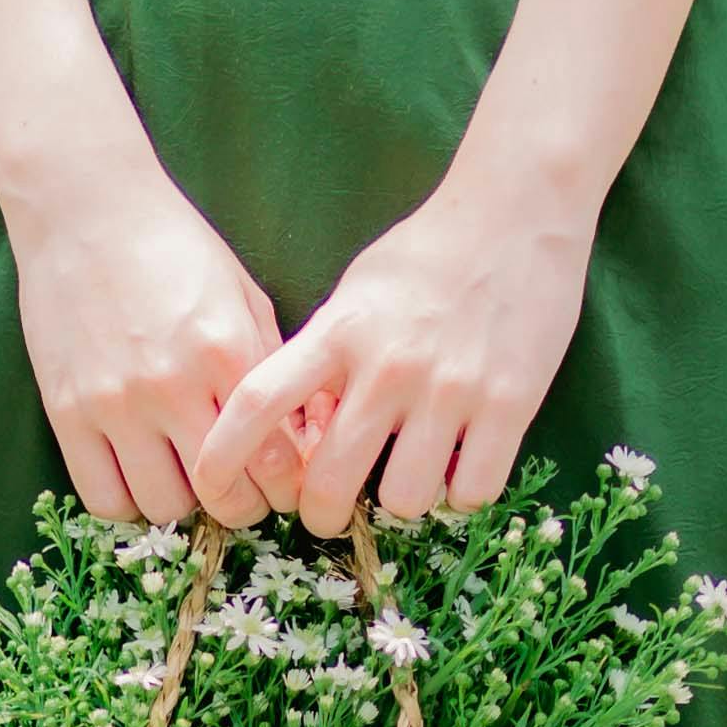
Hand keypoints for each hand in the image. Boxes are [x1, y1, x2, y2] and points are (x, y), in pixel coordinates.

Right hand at [9, 161, 280, 525]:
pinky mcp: (66, 411)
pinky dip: (126, 502)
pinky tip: (137, 475)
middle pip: (222, 498)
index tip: (282, 486)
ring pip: (163, 507)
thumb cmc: (175, 246)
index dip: (286, 489)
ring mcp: (115, 402)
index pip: (274, 463)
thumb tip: (303, 438)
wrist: (87, 206)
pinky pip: (102, 497)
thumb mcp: (243, 294)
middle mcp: (173, 385)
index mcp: (227, 352)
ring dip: (182, 505)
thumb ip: (272, 366)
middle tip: (237, 490)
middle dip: (240, 505)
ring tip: (184, 478)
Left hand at [190, 165, 592, 534]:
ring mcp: (450, 388)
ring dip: (403, 501)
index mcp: (340, 332)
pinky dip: (462, 492)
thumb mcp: (356, 293)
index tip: (209, 484)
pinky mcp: (509, 404)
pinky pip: (472, 491)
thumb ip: (324, 354)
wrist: (516, 211)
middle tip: (329, 510)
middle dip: (322, 514)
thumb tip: (297, 425)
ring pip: (405, 500)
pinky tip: (461, 464)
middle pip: (330, 481)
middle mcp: (388, 366)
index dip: (222, 455)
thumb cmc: (427, 252)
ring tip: (412, 472)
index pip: (259, 403)